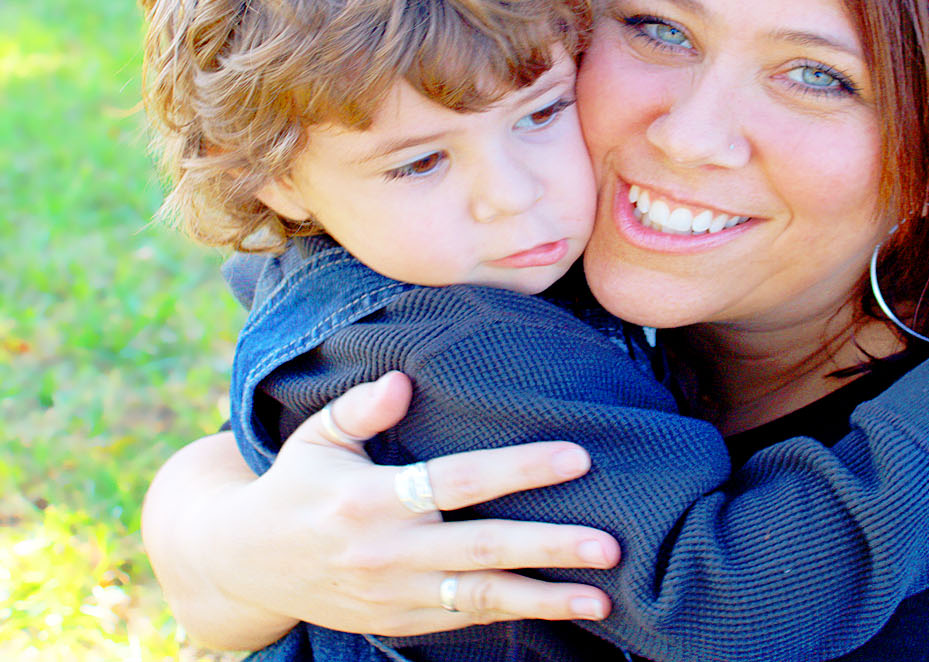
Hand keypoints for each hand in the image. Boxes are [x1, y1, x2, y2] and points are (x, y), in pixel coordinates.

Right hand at [143, 372, 618, 650]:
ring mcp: (395, 594)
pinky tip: (559, 608)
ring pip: (483, 598)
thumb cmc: (294, 485)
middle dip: (550, 547)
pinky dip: (513, 616)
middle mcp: (387, 551)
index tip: (577, 457)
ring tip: (603, 598)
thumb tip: (403, 380)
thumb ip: (361, 409)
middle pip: (483, 548)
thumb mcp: (315, 439)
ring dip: (546, 598)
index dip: (520, 468)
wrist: (245, 566)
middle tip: (609, 544)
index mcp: (370, 498)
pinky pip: (465, 619)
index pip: (459, 480)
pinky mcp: (399, 622)